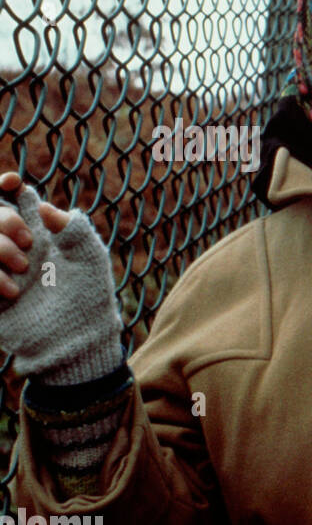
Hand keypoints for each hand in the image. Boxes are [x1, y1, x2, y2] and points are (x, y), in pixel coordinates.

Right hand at [0, 171, 123, 384]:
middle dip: (5, 221)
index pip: (14, 197)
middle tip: (29, 244)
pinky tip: (12, 292)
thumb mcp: (89, 259)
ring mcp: (0, 267)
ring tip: (23, 271)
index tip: (11, 183)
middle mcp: (15, 245)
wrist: (74, 341)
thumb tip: (45, 206)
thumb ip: (74, 229)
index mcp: (41, 232)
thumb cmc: (90, 297)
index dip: (7, 185)